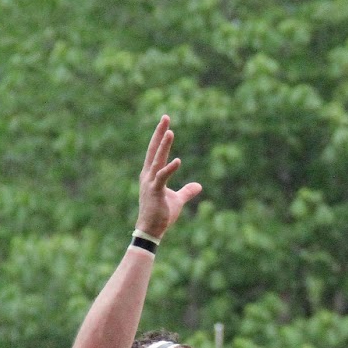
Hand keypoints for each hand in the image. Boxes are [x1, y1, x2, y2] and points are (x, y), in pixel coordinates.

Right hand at [135, 115, 201, 240]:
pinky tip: (178, 160)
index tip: (166, 123)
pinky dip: (170, 168)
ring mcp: (150, 183)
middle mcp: (148, 175)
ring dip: (163, 146)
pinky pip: (162, 177)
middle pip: (154, 150)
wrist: (151, 230)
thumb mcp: (177, 200)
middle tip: (165, 117)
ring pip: (157, 160)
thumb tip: (199, 186)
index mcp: (152, 174)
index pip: (156, 151)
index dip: (160, 136)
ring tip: (170, 132)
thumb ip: (187, 191)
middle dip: (160, 133)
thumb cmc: (162, 214)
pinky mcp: (155, 192)